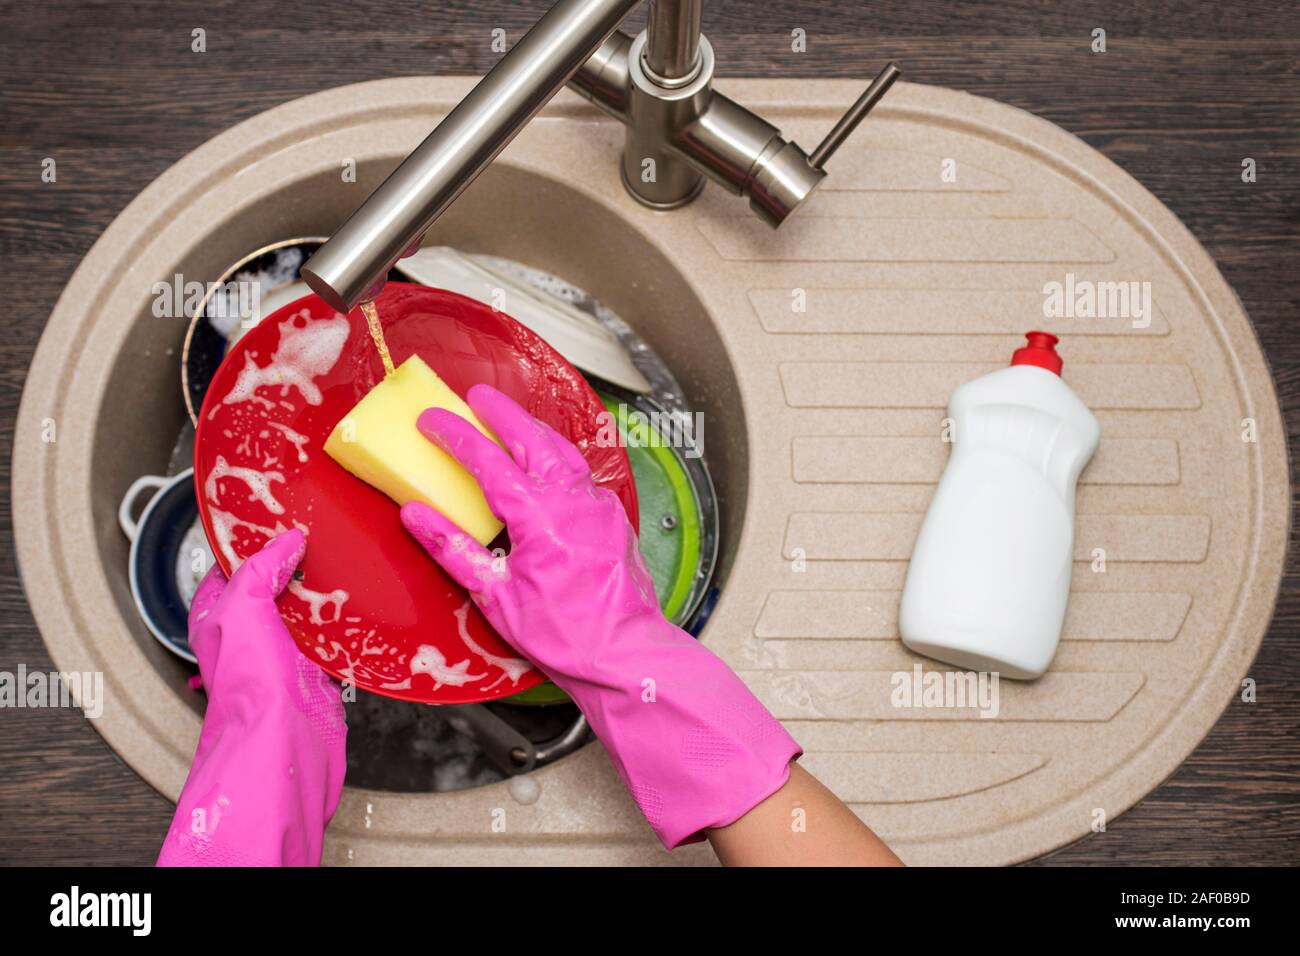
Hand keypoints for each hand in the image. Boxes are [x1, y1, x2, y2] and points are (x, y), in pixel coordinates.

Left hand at [157, 529, 346, 866]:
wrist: (283, 742)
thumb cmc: (249, 683)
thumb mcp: (241, 606)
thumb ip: (261, 566)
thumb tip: (289, 540)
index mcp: (217, 614)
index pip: (233, 565)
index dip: (255, 541)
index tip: (284, 516)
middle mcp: (247, 632)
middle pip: (274, 584)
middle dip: (296, 562)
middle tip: (323, 534)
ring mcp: (282, 651)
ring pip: (305, 608)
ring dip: (323, 591)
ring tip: (345, 562)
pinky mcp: (314, 669)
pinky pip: (330, 635)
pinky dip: (344, 620)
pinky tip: (360, 602)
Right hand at [401, 385, 800, 847]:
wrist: (625, 655)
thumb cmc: (564, 635)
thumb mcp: (495, 598)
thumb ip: (454, 550)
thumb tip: (417, 515)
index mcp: (540, 516)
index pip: (488, 460)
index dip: (456, 435)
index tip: (432, 420)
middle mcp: (573, 500)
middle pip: (532, 438)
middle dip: (501, 412)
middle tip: (476, 397)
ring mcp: (598, 506)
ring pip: (562, 450)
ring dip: (532, 430)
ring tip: (508, 420)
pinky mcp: (612, 519)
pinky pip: (581, 472)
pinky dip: (557, 456)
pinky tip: (547, 463)